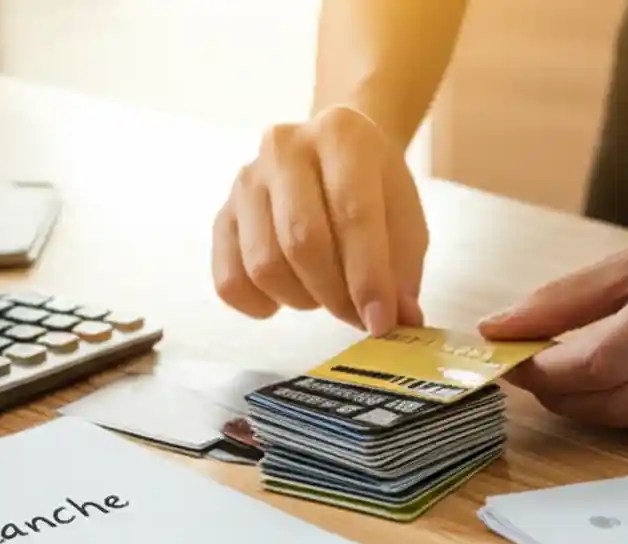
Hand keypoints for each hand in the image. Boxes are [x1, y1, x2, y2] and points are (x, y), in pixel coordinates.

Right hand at [211, 106, 428, 334]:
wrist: (332, 155)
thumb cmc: (373, 189)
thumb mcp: (404, 217)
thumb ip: (403, 269)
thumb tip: (402, 320)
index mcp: (341, 135)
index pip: (352, 214)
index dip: (368, 277)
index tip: (382, 323)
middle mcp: (284, 147)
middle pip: (302, 241)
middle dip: (334, 295)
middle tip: (356, 316)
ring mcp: (246, 180)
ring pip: (264, 266)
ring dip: (300, 299)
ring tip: (323, 293)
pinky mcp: (222, 213)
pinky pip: (229, 279)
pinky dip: (258, 304)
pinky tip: (283, 297)